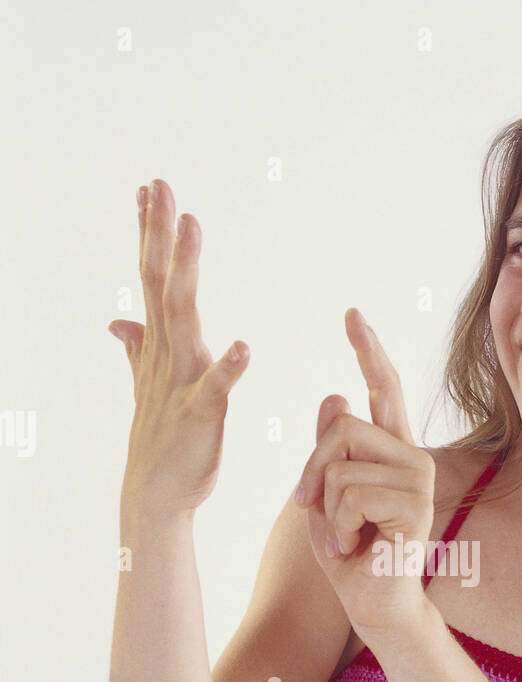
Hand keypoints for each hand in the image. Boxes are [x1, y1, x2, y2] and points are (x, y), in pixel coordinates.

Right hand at [109, 178, 249, 518]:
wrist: (157, 496)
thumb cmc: (162, 442)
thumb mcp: (148, 387)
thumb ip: (136, 350)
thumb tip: (118, 321)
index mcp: (161, 346)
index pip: (154, 279)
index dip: (151, 234)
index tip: (150, 189)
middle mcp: (168, 355)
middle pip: (161, 283)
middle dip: (159, 234)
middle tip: (160, 185)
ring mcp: (181, 382)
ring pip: (182, 317)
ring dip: (186, 271)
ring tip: (192, 228)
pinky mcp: (201, 414)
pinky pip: (216, 388)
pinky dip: (228, 368)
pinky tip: (244, 347)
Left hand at [295, 309, 435, 642]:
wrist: (374, 604)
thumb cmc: (350, 554)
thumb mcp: (324, 497)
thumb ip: (328, 452)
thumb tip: (333, 394)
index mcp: (392, 449)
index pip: (384, 389)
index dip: (368, 351)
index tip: (352, 314)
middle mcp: (412, 457)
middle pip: (341, 425)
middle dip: (312, 469)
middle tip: (311, 508)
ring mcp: (419, 481)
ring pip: (341, 466)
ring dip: (326, 508)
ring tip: (346, 535)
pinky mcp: (416, 507)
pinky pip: (351, 495)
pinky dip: (340, 526)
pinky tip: (359, 545)